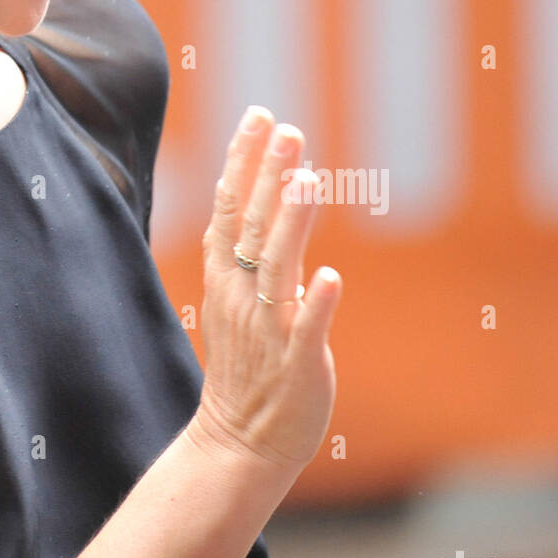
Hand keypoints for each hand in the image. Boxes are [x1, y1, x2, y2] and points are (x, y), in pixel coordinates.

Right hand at [190, 107, 340, 472]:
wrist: (239, 442)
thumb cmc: (246, 365)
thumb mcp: (234, 298)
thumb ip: (250, 248)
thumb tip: (269, 191)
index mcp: (226, 277)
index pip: (230, 205)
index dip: (242, 159)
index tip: (258, 115)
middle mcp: (242, 295)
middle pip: (254, 224)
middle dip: (269, 174)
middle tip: (287, 128)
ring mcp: (268, 329)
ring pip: (277, 267)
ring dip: (291, 223)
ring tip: (305, 179)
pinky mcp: (295, 364)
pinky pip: (305, 331)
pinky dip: (316, 304)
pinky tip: (330, 277)